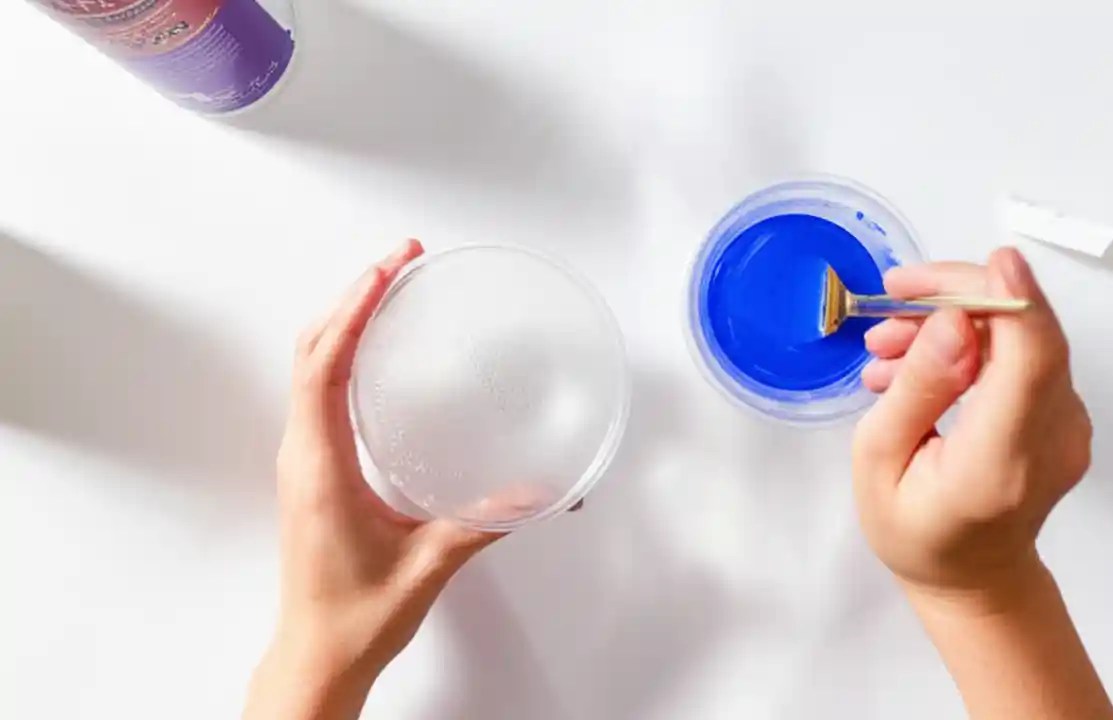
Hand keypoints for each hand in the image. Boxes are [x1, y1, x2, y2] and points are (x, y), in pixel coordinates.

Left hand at [245, 240, 504, 719]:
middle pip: (311, 349)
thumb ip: (481, 523)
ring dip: (343, 318)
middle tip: (398, 261)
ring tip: (387, 286)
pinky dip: (341, 351)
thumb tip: (532, 490)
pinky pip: (317, 390)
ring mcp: (303, 460)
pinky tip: (374, 348)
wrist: (317, 656)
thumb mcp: (428, 565)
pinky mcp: (312, 469)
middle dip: (352, 295)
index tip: (386, 271)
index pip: (324, 366)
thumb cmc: (354, 618)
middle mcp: (302, 454)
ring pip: (309, 365)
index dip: (353, 310)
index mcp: (320, 468)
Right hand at [852, 247, 1090, 597]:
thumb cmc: (913, 529)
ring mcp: (1068, 429)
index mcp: (997, 464)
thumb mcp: (878, 462)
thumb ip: (917, 389)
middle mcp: (1050, 443)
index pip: (1031, 363)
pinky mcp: (1066, 415)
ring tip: (884, 346)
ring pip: (1024, 339)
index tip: (991, 260)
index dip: (1016, 302)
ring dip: (957, 322)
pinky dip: (972, 344)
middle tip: (892, 297)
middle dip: (960, 296)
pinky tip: (917, 364)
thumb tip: (954, 323)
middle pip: (1031, 336)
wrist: (972, 577)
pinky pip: (1023, 356)